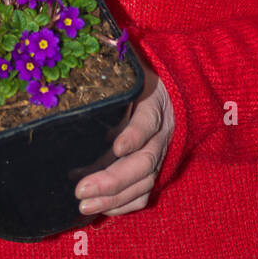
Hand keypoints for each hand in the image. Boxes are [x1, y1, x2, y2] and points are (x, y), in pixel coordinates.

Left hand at [74, 58, 173, 217]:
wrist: (176, 96)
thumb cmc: (142, 81)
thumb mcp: (132, 70)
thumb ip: (115, 62)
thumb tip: (85, 47)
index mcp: (153, 106)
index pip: (147, 122)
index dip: (134, 136)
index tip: (117, 146)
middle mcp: (160, 134)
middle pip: (143, 162)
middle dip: (113, 180)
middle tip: (82, 190)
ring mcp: (159, 155)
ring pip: (143, 183)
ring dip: (114, 199)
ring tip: (84, 207)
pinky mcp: (156, 170)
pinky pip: (144, 194)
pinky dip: (124, 206)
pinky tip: (100, 211)